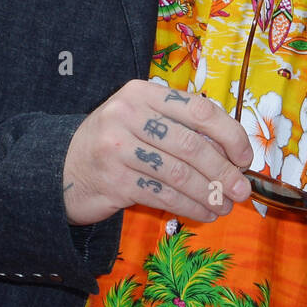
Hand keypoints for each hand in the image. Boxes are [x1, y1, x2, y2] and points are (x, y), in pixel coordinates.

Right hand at [62, 79, 254, 226]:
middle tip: (242, 190)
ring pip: (178, 174)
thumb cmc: (117, 142)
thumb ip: (183, 128)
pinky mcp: (113, 181)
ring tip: (225, 206)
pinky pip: (162, 195)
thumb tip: (235, 156)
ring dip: (209, 194)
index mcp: (143, 93)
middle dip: (223, 171)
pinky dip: (189, 207)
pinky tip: (203, 213)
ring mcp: (117, 149)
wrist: (61, 167)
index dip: (230, 135)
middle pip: (190, 145)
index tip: (245, 157)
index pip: (199, 110)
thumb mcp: (145, 121)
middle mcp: (127, 115)